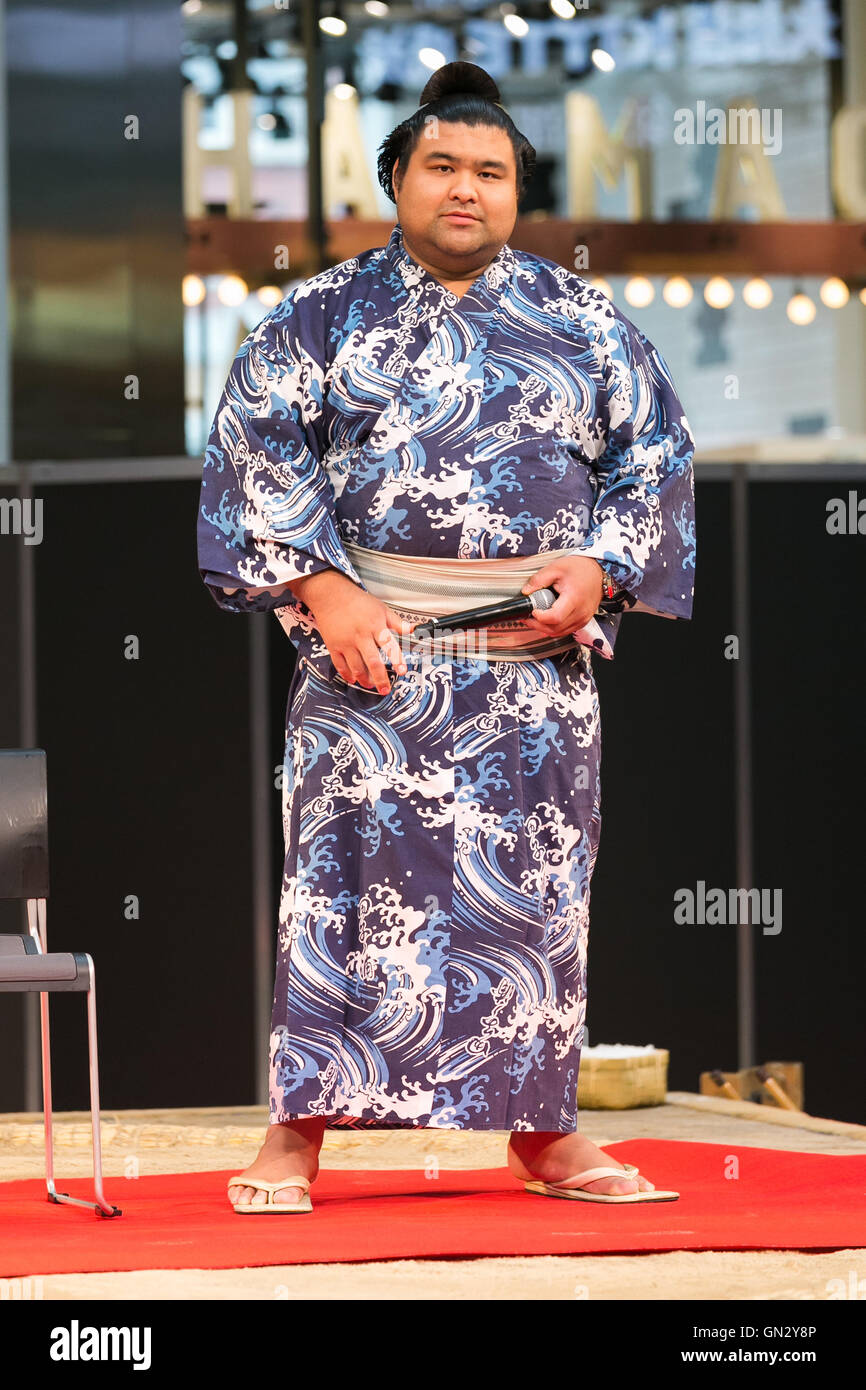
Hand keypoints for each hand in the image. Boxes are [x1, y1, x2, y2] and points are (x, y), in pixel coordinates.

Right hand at [289, 569, 410, 694]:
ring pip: (356, 667)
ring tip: (371, 685)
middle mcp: (360, 636)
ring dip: (365, 680)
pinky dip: (347, 675)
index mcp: (375, 626)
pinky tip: (353, 679)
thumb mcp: (381, 608)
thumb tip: (413, 629)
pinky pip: (340, 665)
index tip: (402, 671)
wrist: (331, 596)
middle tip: (385, 689)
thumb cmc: (358, 602)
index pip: (389, 645)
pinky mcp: (333, 646)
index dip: (397, 660)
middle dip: (380, 679)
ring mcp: (346, 643)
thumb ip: (397, 622)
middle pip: (372, 662)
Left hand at [519, 557, 604, 636]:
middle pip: (555, 629)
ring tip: (535, 619)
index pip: (555, 617)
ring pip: (559, 632)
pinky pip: (566, 630)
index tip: (532, 611)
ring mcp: (583, 619)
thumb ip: (539, 580)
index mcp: (574, 598)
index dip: (540, 617)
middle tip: (527, 617)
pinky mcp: (583, 621)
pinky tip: (547, 620)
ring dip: (544, 628)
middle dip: (537, 625)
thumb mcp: (556, 568)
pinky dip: (554, 628)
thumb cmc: (580, 568)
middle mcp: (581, 612)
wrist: (597, 571)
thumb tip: (526, 592)